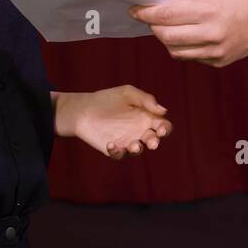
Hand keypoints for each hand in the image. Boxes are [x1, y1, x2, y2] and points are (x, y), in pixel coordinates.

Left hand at [56, 85, 172, 158]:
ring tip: (134, 145)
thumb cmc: (108, 99)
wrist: (83, 108)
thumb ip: (146, 100)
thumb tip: (163, 111)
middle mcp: (139, 131)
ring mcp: (126, 141)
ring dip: (138, 149)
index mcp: (146, 117)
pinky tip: (111, 144)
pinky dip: (117, 152)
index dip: (165, 129)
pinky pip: (119, 155)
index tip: (160, 129)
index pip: (162, 126)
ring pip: (138, 150)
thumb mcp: (127, 93)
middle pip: (153, 140)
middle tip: (152, 142)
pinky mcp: (113, 149)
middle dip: (154, 142)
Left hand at [130, 0, 247, 67]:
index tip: (135, 10)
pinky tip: (188, 36)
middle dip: (153, 28)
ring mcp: (216, 51)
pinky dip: (183, 47)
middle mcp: (212, 33)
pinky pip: (190, 57)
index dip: (146, 13)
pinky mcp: (219, 62)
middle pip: (166, 37)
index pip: (166, 14)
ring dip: (166, 40)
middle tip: (149, 20)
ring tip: (168, 28)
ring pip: (175, 51)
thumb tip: (160, 5)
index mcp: (209, 10)